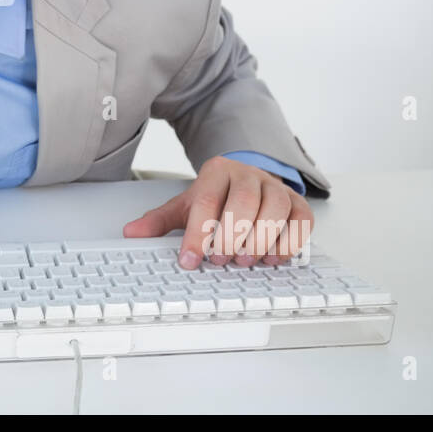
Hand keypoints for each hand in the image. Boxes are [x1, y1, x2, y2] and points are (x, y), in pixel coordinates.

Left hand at [122, 155, 312, 269]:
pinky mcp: (298, 203)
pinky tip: (272, 258)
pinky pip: (301, 221)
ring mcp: (276, 187)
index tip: (190, 259)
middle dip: (232, 235)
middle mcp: (249, 175)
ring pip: (275, 209)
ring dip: (261, 239)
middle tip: (222, 259)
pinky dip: (289, 243)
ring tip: (245, 260)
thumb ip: (160, 220)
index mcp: (217, 171)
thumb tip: (131, 232)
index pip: (206, 200)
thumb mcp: (187, 205)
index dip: (198, 232)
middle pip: (243, 201)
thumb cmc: (217, 197)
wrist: (248, 179)